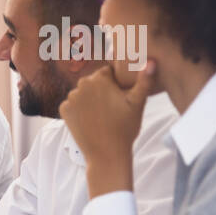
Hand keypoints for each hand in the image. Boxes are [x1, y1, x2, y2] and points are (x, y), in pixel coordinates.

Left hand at [59, 61, 155, 196]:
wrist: (106, 153)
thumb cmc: (125, 127)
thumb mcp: (138, 102)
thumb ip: (144, 80)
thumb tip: (151, 61)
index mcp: (99, 79)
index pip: (108, 72)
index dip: (116, 83)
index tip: (121, 96)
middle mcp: (81, 85)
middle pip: (94, 82)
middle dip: (102, 90)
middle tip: (113, 107)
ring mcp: (70, 98)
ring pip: (83, 93)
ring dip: (91, 99)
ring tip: (103, 114)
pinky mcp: (64, 110)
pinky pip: (74, 104)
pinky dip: (81, 109)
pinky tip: (91, 119)